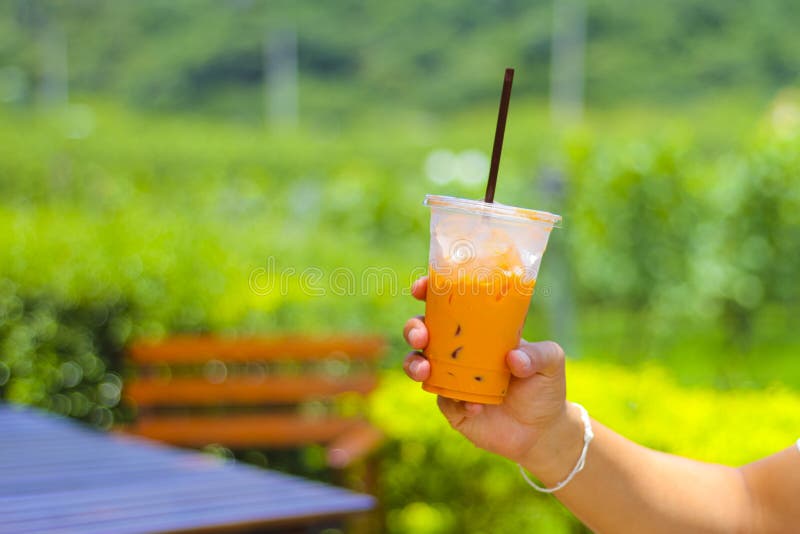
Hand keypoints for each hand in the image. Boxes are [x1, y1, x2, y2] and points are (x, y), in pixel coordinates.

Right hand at [403, 276, 569, 464]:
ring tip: (425, 371)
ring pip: (418, 362)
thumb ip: (538, 355)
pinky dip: (452, 399)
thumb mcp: (551, 363)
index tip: (420, 288)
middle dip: (413, 328)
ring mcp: (451, 376)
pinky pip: (440, 397)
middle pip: (423, 330)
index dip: (430, 291)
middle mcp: (459, 348)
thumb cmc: (544, 386)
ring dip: (414, 363)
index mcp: (480, 327)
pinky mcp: (450, 404)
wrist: (540, 432)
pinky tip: (474, 407)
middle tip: (420, 336)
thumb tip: (513, 358)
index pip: (449, 302)